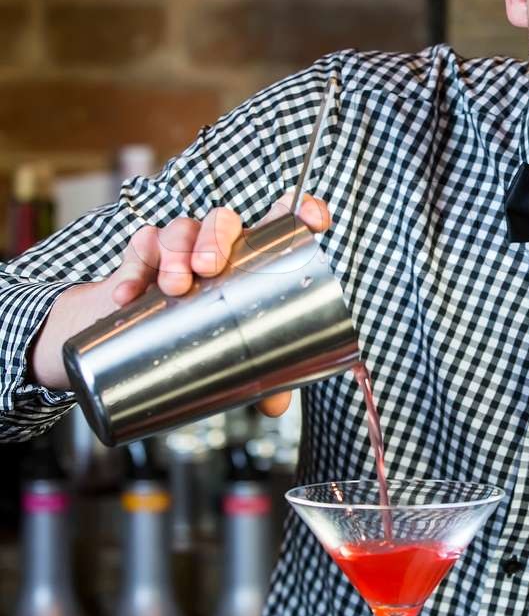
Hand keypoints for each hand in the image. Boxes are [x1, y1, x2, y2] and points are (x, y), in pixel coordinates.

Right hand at [29, 191, 330, 405]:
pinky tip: (128, 297)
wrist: (131, 338)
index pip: (280, 222)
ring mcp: (179, 249)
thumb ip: (258, 375)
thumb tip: (275, 404)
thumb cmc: (198, 333)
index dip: (301, 211)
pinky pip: (138, 251)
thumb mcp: (231, 353)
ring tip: (174, 285)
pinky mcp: (141, 259)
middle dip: (216, 237)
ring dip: (177, 252)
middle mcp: (218, 247)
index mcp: (254, 259)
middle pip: (223, 221)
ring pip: (181, 229)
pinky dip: (132, 272)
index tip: (312, 219)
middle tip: (210, 267)